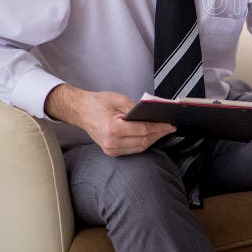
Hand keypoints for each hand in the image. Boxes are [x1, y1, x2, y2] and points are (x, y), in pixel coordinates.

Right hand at [45, 84, 175, 156]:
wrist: (80, 111)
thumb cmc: (98, 103)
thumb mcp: (119, 99)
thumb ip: (137, 108)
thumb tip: (154, 114)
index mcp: (113, 128)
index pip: (143, 130)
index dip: (160, 128)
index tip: (170, 124)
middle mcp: (111, 142)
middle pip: (143, 141)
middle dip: (159, 134)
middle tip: (170, 127)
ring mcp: (110, 149)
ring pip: (140, 148)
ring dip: (153, 140)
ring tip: (163, 131)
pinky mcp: (111, 152)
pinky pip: (133, 149)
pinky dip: (143, 143)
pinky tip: (151, 135)